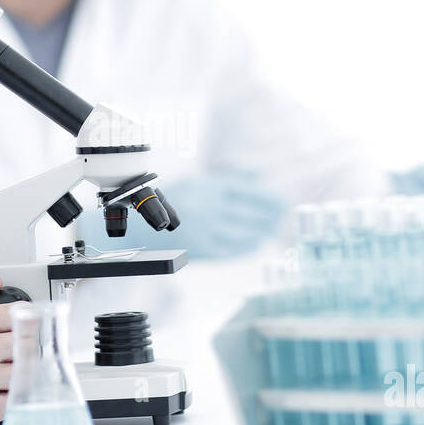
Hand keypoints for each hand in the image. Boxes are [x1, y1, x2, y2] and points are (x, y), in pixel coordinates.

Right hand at [0, 277, 13, 424]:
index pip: (21, 314)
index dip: (21, 320)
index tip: (17, 327)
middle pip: (29, 341)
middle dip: (23, 344)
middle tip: (8, 351)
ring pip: (27, 369)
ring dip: (19, 370)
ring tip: (0, 372)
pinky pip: (18, 397)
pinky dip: (11, 395)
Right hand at [82, 171, 285, 259]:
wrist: (140, 225)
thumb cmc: (173, 199)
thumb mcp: (199, 180)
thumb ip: (228, 177)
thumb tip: (256, 174)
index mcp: (206, 187)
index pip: (246, 191)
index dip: (267, 197)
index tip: (282, 201)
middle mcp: (207, 207)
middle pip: (248, 212)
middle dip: (269, 215)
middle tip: (283, 216)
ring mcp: (203, 229)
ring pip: (242, 231)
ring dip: (262, 231)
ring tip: (274, 229)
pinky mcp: (199, 249)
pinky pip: (230, 250)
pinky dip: (246, 247)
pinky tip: (256, 244)